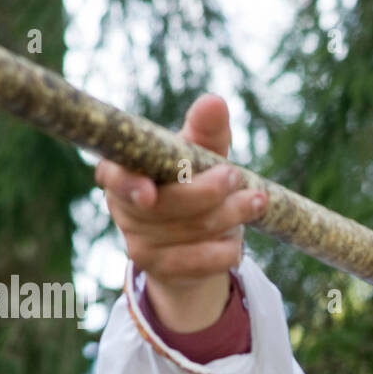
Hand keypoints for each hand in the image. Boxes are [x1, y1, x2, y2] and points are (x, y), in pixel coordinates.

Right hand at [94, 93, 265, 331]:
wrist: (195, 241)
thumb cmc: (192, 181)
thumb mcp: (199, 154)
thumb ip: (205, 130)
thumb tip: (215, 102)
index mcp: (121, 172)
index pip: (115, 176)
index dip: (128, 185)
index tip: (149, 192)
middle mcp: (123, 209)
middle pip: (164, 206)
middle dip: (206, 191)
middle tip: (236, 176)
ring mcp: (138, 244)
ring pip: (189, 231)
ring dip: (229, 216)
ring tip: (257, 201)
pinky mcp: (161, 271)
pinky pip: (199, 262)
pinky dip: (225, 250)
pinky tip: (237, 241)